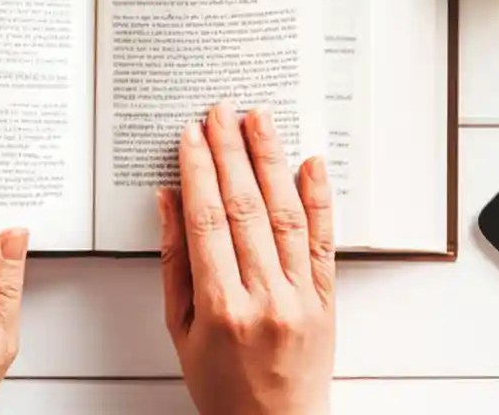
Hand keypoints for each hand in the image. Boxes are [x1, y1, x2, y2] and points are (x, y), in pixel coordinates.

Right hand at [159, 102, 334, 414]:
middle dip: (231, 151)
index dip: (198, 171)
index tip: (191, 135)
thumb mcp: (182, 330)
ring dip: (271, 159)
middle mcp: (266, 297)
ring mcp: (302, 296)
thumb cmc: (222, 385)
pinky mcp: (327, 297)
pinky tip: (310, 163)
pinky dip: (318, 197)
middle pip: (245, 207)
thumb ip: (176, 263)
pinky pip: (324, 239)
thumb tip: (170, 203)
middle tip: (221, 111)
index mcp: (222, 308)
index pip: (207, 221)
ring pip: (286, 213)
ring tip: (259, 120)